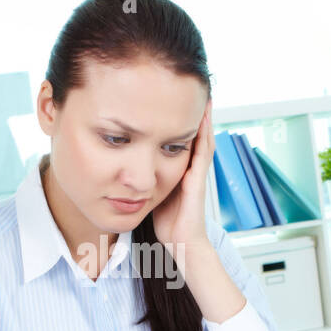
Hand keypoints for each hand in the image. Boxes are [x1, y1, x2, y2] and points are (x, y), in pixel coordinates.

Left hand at [152, 101, 213, 254]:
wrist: (181, 242)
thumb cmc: (167, 223)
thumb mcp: (153, 194)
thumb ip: (145, 180)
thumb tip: (126, 170)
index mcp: (180, 170)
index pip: (180, 138)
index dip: (178, 119)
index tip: (171, 98)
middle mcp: (191, 168)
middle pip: (194, 133)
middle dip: (193, 112)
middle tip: (193, 87)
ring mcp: (197, 172)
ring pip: (202, 137)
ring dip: (203, 116)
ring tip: (201, 93)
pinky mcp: (198, 178)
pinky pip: (202, 150)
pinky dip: (204, 132)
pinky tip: (203, 116)